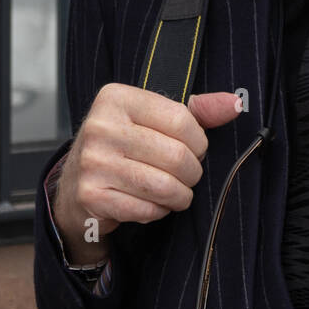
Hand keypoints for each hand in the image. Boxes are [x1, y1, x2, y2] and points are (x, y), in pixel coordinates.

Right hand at [53, 84, 240, 262]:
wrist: (74, 186)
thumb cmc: (121, 147)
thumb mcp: (154, 119)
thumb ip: (197, 110)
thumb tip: (234, 104)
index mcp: (116, 98)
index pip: (182, 120)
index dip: (199, 141)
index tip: (193, 149)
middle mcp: (100, 127)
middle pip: (177, 156)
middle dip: (192, 172)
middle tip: (186, 175)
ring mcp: (93, 162)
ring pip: (165, 186)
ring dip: (180, 195)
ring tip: (176, 192)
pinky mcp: (91, 195)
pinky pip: (147, 209)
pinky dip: (159, 210)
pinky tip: (152, 203)